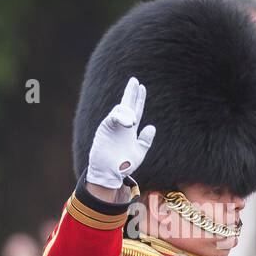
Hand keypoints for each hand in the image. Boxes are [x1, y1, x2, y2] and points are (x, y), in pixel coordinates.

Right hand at [87, 76, 156, 190]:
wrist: (110, 174)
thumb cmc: (123, 166)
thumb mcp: (139, 152)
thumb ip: (145, 140)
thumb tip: (151, 126)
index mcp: (130, 130)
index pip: (136, 110)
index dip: (139, 98)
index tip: (142, 87)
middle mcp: (121, 126)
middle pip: (127, 104)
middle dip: (131, 92)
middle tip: (134, 81)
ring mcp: (112, 127)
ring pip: (121, 109)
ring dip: (129, 110)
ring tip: (133, 123)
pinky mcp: (105, 129)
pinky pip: (114, 117)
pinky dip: (122, 116)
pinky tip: (130, 123)